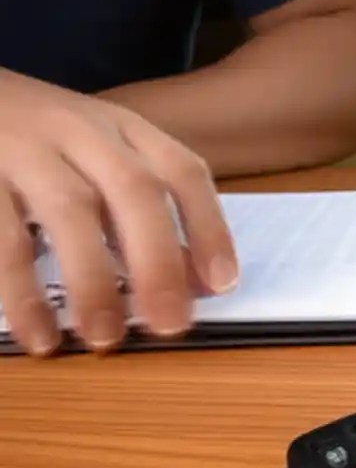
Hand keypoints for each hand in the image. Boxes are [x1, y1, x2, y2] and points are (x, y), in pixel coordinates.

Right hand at [0, 70, 237, 355]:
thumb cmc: (38, 141)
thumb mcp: (98, 158)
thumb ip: (142, 215)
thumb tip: (199, 284)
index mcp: (124, 129)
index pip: (181, 170)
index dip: (208, 227)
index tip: (221, 284)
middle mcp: (80, 132)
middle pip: (134, 189)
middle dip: (157, 260)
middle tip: (168, 324)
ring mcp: (24, 148)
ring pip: (69, 210)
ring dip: (92, 279)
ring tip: (104, 337)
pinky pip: (2, 237)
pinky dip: (21, 290)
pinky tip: (39, 332)